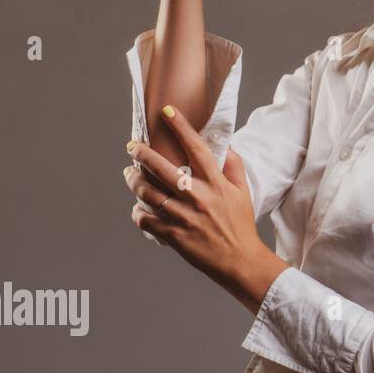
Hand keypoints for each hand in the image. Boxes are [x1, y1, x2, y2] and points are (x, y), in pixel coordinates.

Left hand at [123, 105, 272, 300]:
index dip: (181, 127)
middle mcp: (198, 197)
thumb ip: (234, 167)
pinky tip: (138, 208)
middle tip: (132, 146)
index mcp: (216, 184)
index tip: (167, 112)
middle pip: (162, 168)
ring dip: (134, 182)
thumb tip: (227, 146)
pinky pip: (145, 220)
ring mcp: (183, 217)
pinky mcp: (173, 236)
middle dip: (142, 153)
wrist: (239, 261)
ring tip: (130, 175)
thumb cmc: (241, 225)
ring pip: (147, 193)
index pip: (196, 148)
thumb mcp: (244, 193)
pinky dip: (137, 213)